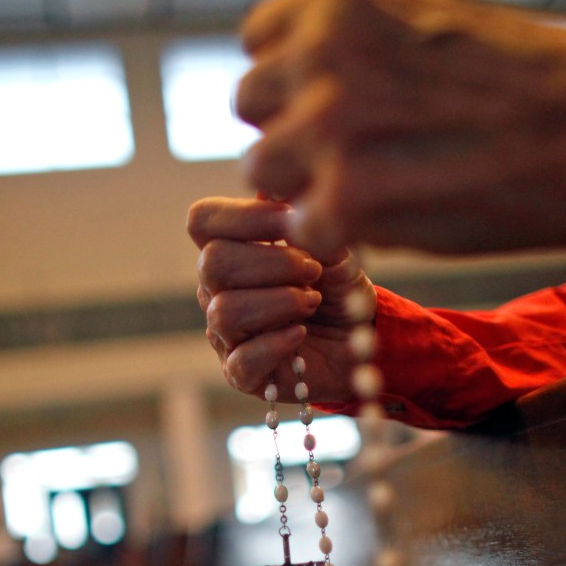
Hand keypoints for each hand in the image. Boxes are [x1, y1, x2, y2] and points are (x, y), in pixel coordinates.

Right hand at [186, 195, 375, 403]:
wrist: (363, 343)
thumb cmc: (337, 288)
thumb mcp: (333, 248)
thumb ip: (306, 223)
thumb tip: (281, 191)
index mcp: (229, 249)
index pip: (203, 220)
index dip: (245, 215)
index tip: (293, 220)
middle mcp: (216, 290)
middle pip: (213, 262)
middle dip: (272, 262)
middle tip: (312, 271)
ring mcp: (225, 335)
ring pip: (225, 311)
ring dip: (279, 302)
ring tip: (311, 302)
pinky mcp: (242, 375)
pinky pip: (242, 359)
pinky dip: (277, 342)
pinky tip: (301, 334)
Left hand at [236, 0, 565, 258]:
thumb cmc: (526, 85)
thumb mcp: (427, 25)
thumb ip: (355, 49)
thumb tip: (299, 94)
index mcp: (339, 1)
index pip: (260, 45)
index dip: (293, 87)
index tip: (336, 113)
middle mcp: (322, 52)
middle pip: (252, 109)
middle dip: (294, 138)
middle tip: (358, 162)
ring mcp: (329, 123)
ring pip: (264, 172)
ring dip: (307, 190)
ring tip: (376, 194)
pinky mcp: (348, 196)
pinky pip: (304, 229)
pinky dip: (339, 238)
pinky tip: (389, 225)